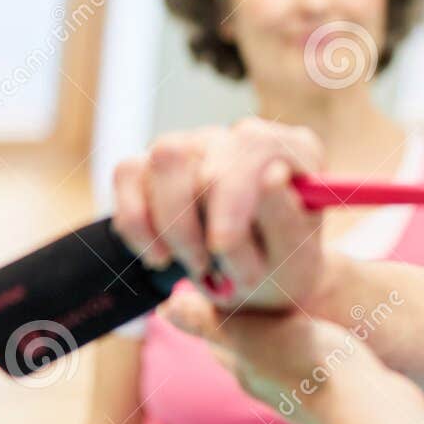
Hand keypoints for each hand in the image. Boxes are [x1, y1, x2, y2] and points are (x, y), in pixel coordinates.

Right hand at [112, 119, 325, 310]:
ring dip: (172, 224)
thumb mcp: (294, 259)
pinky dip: (138, 224)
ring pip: (166, 159)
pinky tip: (161, 257)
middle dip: (201, 221)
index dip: (234, 194)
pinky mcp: (154, 162)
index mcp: (293, 151)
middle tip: (207, 270)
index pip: (258, 147)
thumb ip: (288, 220)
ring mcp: (197, 144)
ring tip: (196, 266)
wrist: (252, 284)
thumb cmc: (282, 267)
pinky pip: (129, 174)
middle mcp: (242, 139)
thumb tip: (273, 176)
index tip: (221, 245)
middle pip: (207, 153)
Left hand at [161, 284, 423, 423]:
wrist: (370, 409)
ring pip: (286, 358)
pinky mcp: (341, 393)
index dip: (212, 315)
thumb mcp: (252, 335)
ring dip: (284, 336)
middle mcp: (271, 386)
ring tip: (292, 308)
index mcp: (245, 371)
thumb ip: (210, 322)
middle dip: (246, 325)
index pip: (217, 341)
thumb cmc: (309, 369)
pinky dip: (316, 347)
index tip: (215, 287)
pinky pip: (320, 364)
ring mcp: (307, 393)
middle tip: (251, 292)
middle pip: (249, 351)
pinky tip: (331, 336)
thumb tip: (165, 308)